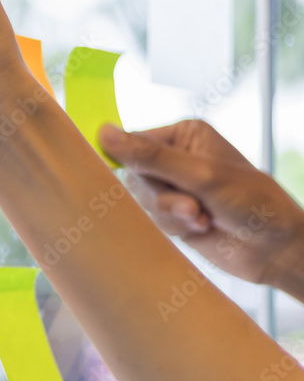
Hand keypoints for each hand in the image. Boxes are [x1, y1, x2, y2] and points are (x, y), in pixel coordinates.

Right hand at [98, 120, 303, 300]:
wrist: (277, 248)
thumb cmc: (252, 202)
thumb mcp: (199, 175)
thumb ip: (150, 156)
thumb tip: (102, 132)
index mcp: (183, 135)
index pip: (134, 142)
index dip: (137, 164)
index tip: (154, 179)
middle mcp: (175, 158)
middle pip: (135, 174)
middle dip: (162, 195)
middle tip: (193, 204)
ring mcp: (174, 187)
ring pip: (142, 199)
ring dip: (172, 213)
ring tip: (203, 217)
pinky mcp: (174, 214)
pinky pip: (152, 218)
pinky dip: (174, 225)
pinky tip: (202, 226)